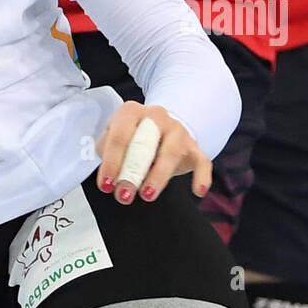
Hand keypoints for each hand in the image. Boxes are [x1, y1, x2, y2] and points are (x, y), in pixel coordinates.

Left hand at [94, 102, 210, 204]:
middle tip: (124, 194)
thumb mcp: (114, 138)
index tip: (105, 185)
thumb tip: (108, 176)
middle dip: (133, 172)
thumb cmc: (134, 136)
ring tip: (146, 195)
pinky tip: (198, 191)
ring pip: (171, 152)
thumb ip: (107, 151)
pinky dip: (202, 177)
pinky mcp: (194, 147)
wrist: (162, 127)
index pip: (120, 136)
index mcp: (131, 112)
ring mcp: (177, 130)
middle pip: (145, 143)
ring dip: (158, 176)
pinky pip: (202, 161)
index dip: (111, 162)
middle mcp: (156, 116)